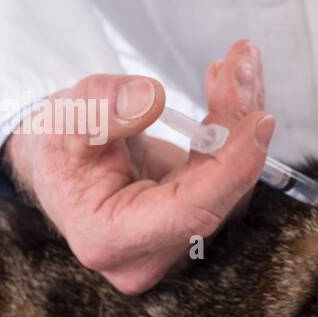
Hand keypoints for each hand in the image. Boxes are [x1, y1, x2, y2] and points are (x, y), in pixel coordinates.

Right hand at [6, 39, 271, 293]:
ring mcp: (177, 240)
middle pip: (219, 193)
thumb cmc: (56, 147)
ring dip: (241, 118)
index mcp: (112, 240)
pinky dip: (234, 126)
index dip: (232, 166)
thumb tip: (151, 97)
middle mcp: (152, 253)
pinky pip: (228, 172)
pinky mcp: (195, 217)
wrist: (60, 162)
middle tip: (243, 63)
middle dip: (237, 123)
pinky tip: (231, 84)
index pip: (192, 211)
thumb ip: (100, 110)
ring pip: (231, 181)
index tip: (261, 119)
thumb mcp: (63, 119)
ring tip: (238, 63)